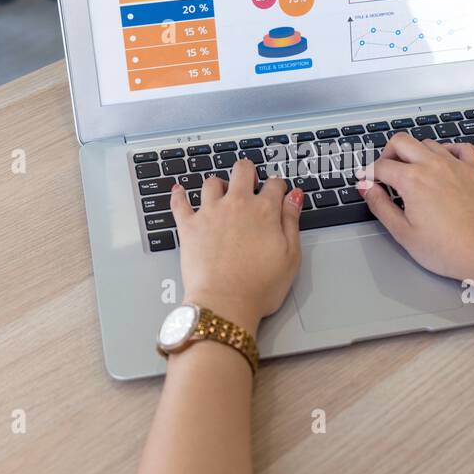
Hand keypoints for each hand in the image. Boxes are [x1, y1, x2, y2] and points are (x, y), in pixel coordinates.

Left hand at [171, 159, 303, 330]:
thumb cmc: (260, 286)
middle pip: (242, 171)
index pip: (274, 184)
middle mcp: (237, 204)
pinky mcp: (189, 226)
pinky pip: (180, 203)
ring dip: (219, 185)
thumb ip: (292, 221)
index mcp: (264, 211)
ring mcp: (210, 213)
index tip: (278, 193)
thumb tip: (294, 196)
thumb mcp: (291, 256)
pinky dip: (179, 195)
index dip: (278, 187)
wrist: (225, 303)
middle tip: (249, 183)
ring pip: (212, 183)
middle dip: (248, 173)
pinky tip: (179, 191)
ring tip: (221, 193)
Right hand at [355, 133, 473, 282]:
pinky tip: (442, 162)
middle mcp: (433, 165)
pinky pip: (459, 147)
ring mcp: (456, 165)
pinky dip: (447, 150)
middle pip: (401, 142)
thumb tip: (367, 188)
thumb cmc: (448, 250)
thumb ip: (381, 206)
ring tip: (412, 172)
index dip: (368, 174)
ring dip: (414, 152)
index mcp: (412, 180)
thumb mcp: (404, 233)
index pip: (381, 166)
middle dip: (387, 153)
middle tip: (385, 171)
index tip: (366, 181)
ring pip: (427, 143)